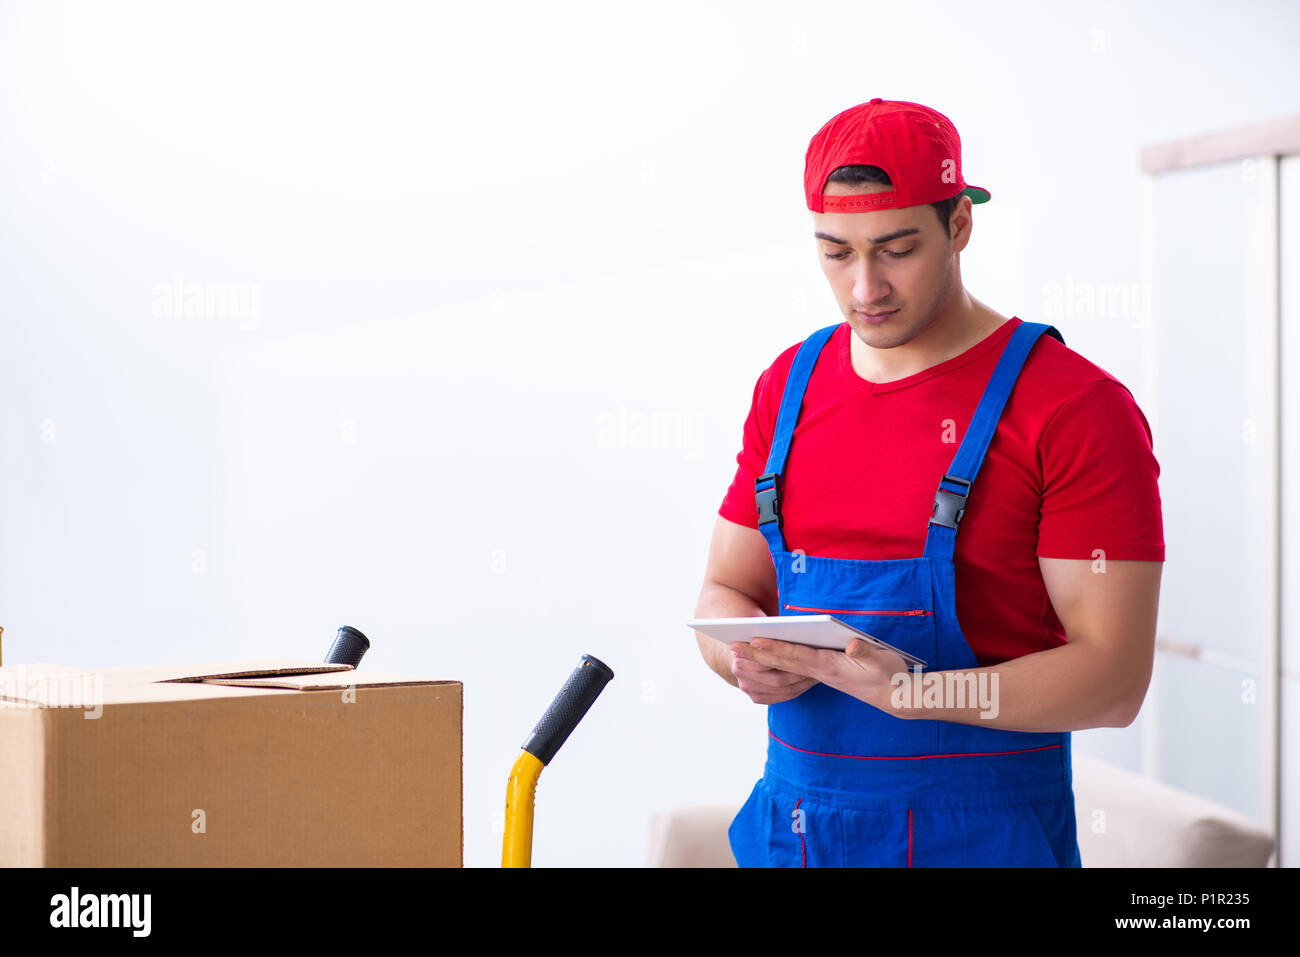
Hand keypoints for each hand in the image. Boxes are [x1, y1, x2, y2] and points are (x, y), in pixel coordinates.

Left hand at [737, 636, 911, 712]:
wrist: (894, 697)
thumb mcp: (882, 660)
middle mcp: (820, 673)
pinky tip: (761, 663)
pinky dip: (775, 666)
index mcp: (830, 667)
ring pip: (784, 668)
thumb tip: (852, 642)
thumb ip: (865, 651)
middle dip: (757, 655)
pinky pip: (792, 671)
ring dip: (761, 662)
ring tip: (738, 656)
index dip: (774, 648)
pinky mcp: (823, 675)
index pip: (796, 656)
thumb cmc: (888, 675)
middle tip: (732, 648)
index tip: (754, 641)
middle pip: (783, 663)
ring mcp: (820, 675)